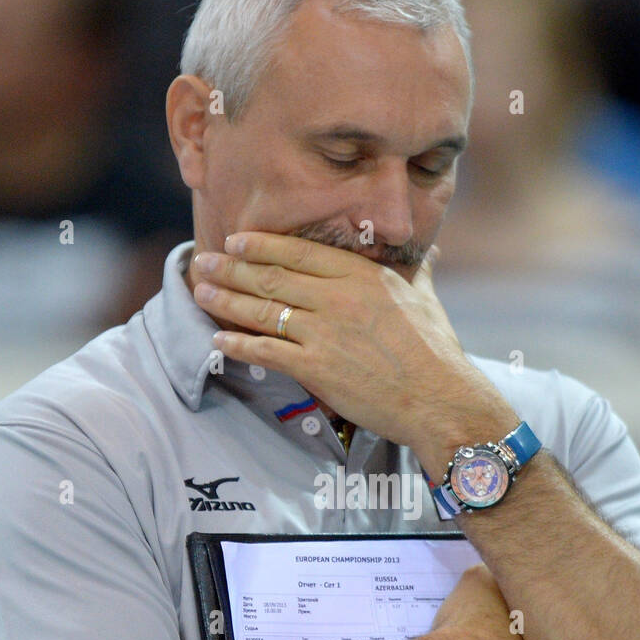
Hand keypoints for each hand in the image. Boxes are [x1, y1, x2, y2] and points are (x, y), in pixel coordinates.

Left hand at [191, 232, 510, 458]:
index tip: (236, 240)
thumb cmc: (436, 351)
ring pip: (263, 310)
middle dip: (231, 268)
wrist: (439, 399)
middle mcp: (337, 298)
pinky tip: (219, 339)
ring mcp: (324, 333)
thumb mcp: (425, 298)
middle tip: (203, 261)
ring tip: (200, 291)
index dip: (262, 245)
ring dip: (226, 300)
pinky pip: (267, 351)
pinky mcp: (317, 368)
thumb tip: (431, 253)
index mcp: (362, 275)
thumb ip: (418, 271)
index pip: (300, 252)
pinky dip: (239, 344)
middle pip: (272, 277)